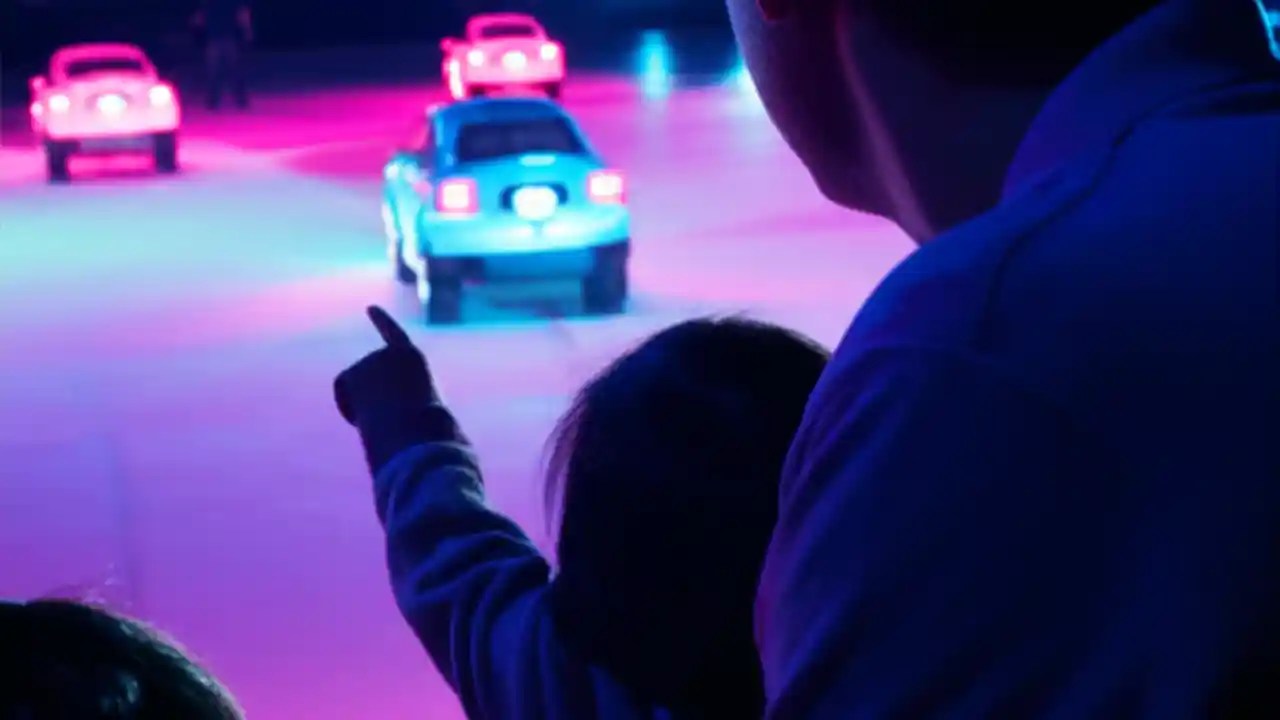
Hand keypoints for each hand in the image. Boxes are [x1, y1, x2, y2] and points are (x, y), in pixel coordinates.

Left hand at [335, 307, 460, 473]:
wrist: (416, 433)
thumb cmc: (433, 433)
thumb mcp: (439, 422)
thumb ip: (430, 421)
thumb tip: (455, 463)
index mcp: (416, 360)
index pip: (395, 336)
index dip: (381, 321)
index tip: (369, 308)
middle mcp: (391, 353)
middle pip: (372, 377)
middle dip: (373, 397)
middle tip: (388, 419)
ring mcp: (370, 360)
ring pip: (358, 390)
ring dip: (365, 407)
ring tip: (384, 420)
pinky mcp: (353, 372)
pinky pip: (344, 397)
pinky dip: (350, 410)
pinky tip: (366, 417)